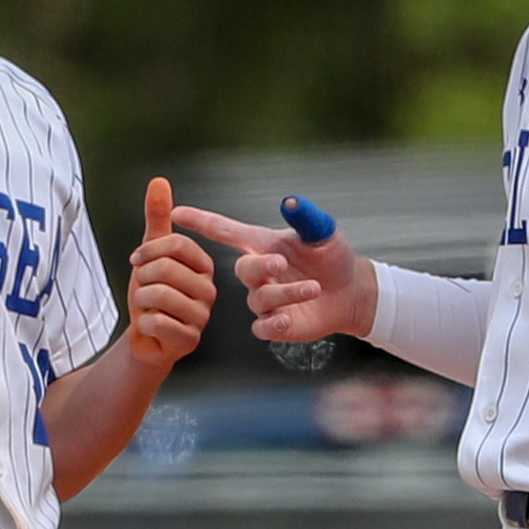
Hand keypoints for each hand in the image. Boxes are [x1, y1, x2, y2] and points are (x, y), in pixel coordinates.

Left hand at [127, 178, 215, 366]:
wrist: (146, 339)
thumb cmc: (152, 298)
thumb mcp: (150, 254)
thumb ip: (157, 218)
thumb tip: (159, 182)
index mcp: (203, 266)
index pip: (177, 244)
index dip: (148, 251)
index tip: (137, 261)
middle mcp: (209, 290)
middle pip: (165, 269)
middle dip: (143, 280)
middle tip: (145, 291)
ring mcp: (201, 316)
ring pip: (159, 295)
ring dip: (141, 302)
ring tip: (148, 308)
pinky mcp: (190, 340)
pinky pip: (157, 322)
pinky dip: (143, 324)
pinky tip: (151, 327)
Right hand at [172, 202, 377, 345]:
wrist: (350, 292)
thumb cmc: (332, 259)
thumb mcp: (323, 233)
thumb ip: (306, 217)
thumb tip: (290, 200)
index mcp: (264, 246)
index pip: (225, 232)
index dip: (200, 222)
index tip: (177, 214)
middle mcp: (260, 273)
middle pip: (243, 269)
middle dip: (260, 266)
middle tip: (281, 263)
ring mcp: (266, 300)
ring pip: (260, 299)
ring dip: (286, 293)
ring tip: (313, 288)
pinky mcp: (275, 324)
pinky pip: (262, 328)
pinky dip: (273, 324)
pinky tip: (288, 318)